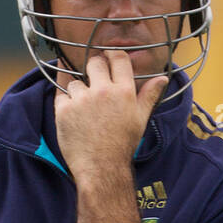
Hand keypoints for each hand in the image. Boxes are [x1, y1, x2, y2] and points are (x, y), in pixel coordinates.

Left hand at [53, 49, 167, 183]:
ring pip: (75, 81)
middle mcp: (103, 91)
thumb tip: (161, 79)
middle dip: (93, 67)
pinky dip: (64, 101)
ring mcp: (82, 100)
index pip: (118, 58)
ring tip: (83, 108)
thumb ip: (149, 95)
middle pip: (94, 62)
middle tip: (93, 80)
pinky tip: (70, 110)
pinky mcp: (63, 110)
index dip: (111, 54)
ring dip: (78, 90)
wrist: (101, 168)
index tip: (106, 56)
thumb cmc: (122, 145)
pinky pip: (61, 94)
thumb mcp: (140, 119)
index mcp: (124, 91)